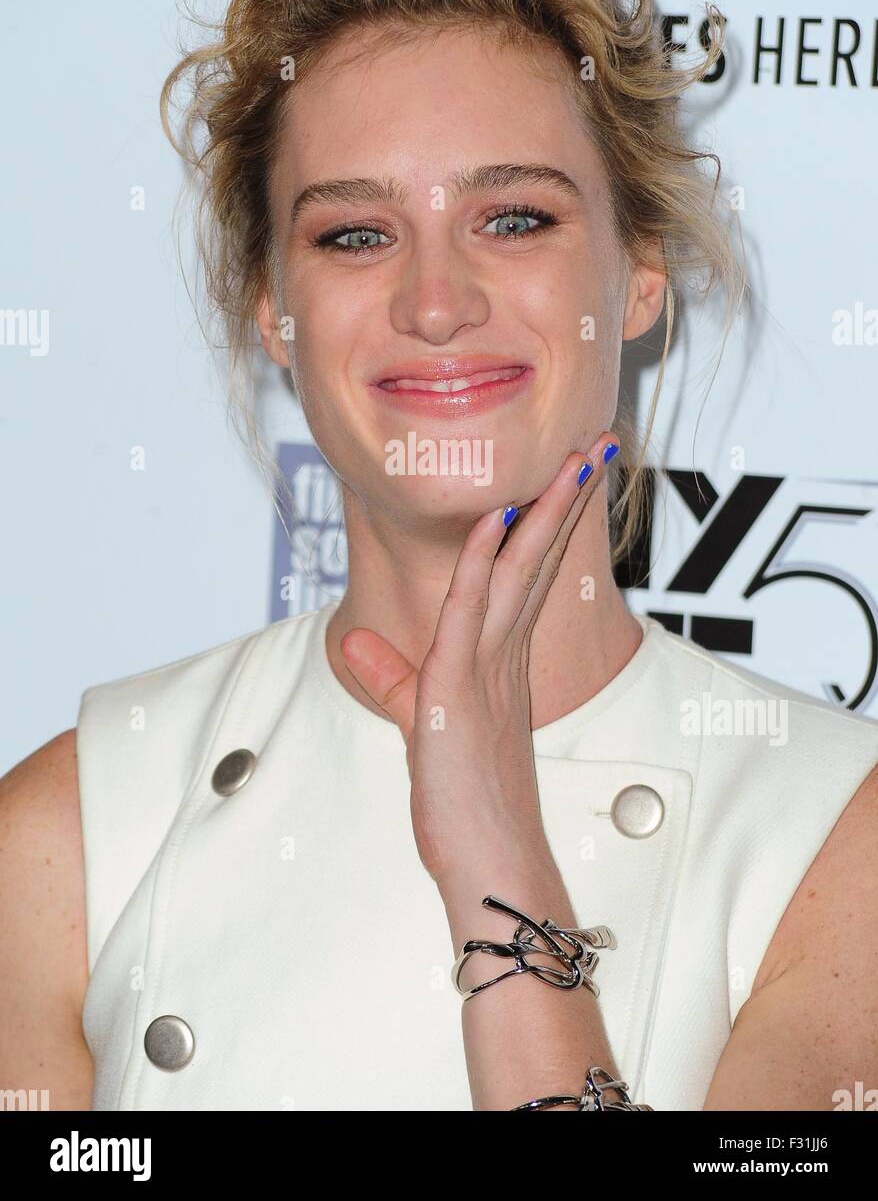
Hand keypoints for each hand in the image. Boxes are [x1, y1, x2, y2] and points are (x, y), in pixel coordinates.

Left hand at [339, 433, 619, 888]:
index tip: (569, 474)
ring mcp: (487, 669)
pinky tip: (494, 518)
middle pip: (539, 559)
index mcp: (504, 660)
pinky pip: (469, 610)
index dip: (547, 521)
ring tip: (577, 459)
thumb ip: (391, 679)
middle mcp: (504, 655)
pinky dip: (479, 561)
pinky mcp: (457, 690)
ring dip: (545, 512)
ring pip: (518, 572)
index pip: (528, 574)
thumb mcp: (418, 728)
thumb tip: (356, 639)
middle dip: (566, 499)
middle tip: (599, 444)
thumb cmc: (463, 807)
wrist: (489, 866)